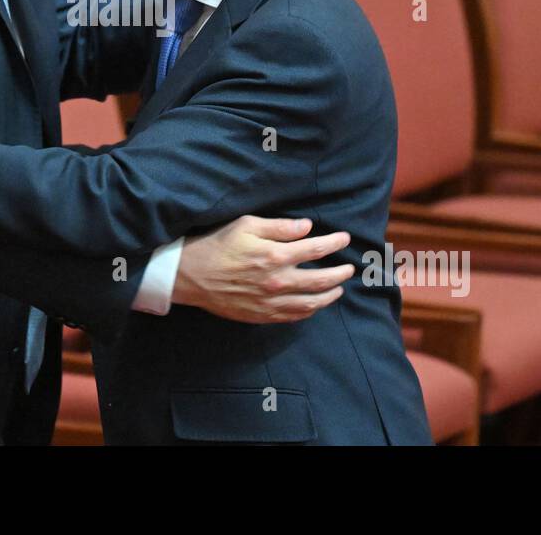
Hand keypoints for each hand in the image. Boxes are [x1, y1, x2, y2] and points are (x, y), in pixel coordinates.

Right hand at [172, 215, 354, 322]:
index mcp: (275, 255)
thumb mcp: (246, 225)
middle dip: (340, 273)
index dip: (335, 243)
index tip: (344, 238)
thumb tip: (307, 227)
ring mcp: (271, 302)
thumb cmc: (217, 245)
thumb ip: (279, 227)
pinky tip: (315, 305)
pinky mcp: (263, 315)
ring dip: (330, 295)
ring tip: (339, 288)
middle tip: (349, 268)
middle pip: (321, 280)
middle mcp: (278, 281)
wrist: (191, 275)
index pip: (316, 249)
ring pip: (311, 303)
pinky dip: (310, 311)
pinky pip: (294, 316)